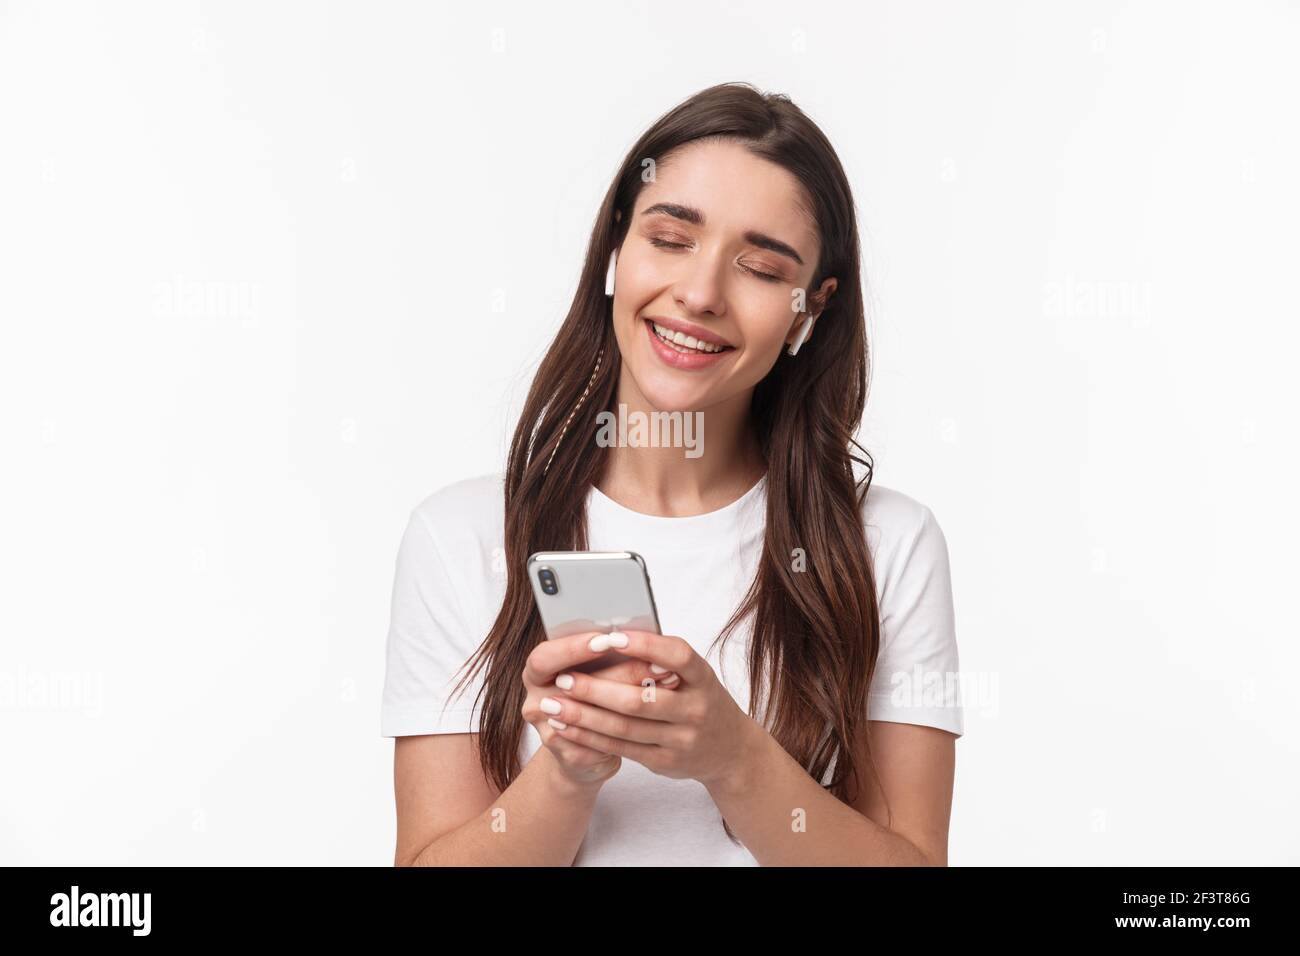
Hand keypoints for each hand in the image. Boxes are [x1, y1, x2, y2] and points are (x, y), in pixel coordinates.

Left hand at [540, 630, 759, 786]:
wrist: (731, 750)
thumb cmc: (701, 698)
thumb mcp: (695, 675)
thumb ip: (662, 658)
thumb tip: (611, 634)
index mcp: (704, 678)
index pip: (677, 656)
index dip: (644, 645)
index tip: (609, 636)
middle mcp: (697, 709)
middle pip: (640, 699)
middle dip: (596, 689)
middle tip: (564, 678)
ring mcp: (682, 739)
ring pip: (625, 727)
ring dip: (584, 716)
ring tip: (554, 705)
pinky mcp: (665, 762)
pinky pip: (622, 748)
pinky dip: (590, 737)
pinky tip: (567, 727)